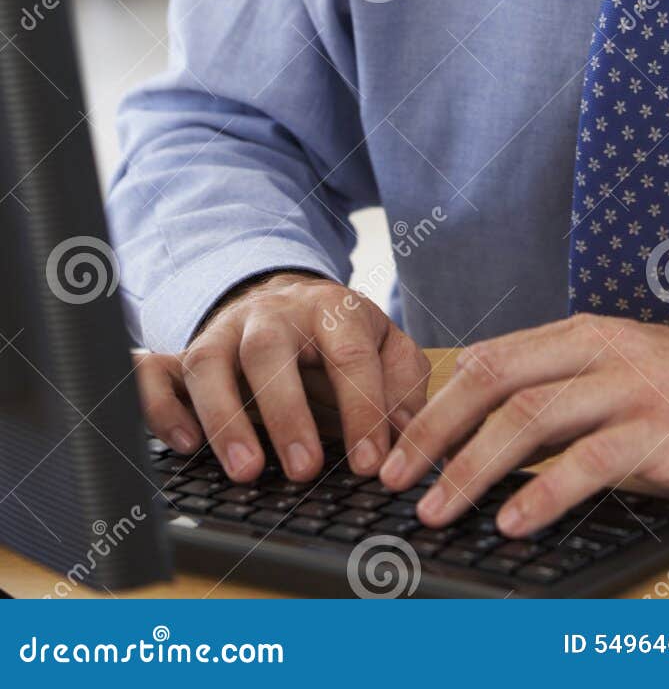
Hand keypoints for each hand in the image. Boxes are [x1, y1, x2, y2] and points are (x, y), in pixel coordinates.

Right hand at [133, 272, 429, 485]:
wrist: (291, 300)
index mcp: (333, 310)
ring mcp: (225, 331)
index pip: (350, 355)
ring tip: (247, 471)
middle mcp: (274, 315)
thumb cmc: (345, 341)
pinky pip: (157, 370)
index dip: (362, 410)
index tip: (370, 465)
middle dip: (287, 413)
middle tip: (305, 470)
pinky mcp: (186, 352)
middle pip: (270, 352)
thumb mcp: (387, 351)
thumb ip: (403, 391)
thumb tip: (407, 442)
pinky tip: (184, 445)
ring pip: (209, 360)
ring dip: (224, 417)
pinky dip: (162, 405)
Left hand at [379, 314, 668, 537]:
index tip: (397, 446)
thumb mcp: (627, 382)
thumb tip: (491, 447)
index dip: (435, 403)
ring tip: (439, 510)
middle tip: (394, 479)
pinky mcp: (664, 430)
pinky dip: (544, 492)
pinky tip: (516, 519)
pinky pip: (590, 460)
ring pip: (530, 419)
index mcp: (584, 336)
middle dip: (434, 432)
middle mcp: (601, 351)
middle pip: (494, 382)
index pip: (489, 360)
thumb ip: (567, 400)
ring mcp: (633, 386)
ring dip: (473, 468)